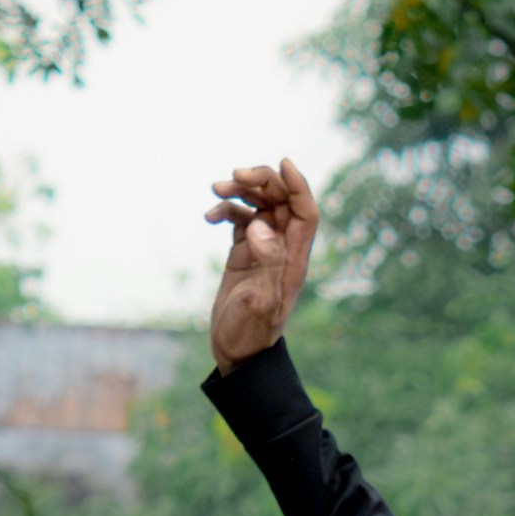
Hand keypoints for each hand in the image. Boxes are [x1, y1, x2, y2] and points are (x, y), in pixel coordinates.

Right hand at [204, 160, 316, 367]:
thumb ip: (266, 263)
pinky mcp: (244, 252)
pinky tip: (209, 216)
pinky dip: (226, 211)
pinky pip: (239, 219)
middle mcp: (282, 249)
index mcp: (294, 258)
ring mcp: (263, 248)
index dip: (298, 184)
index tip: (283, 163)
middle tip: (235, 176)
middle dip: (262, 181)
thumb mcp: (260, 302)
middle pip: (281, 200)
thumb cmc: (251, 333)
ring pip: (259, 205)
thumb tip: (261, 226)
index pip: (305, 211)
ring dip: (240, 191)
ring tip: (216, 189)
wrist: (236, 352)